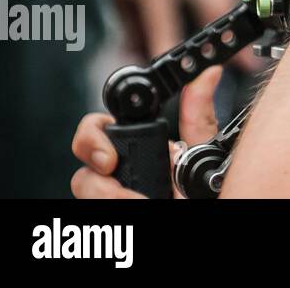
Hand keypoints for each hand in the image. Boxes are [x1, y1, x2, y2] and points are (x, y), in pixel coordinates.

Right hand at [70, 67, 221, 197]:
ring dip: (103, 192)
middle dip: (89, 155)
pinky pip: (88, 210)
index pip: (102, 127)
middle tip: (110, 167)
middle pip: (82, 154)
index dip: (96, 131)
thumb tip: (208, 74)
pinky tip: (135, 205)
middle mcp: (121, 170)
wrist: (205, 217)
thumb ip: (199, 117)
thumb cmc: (201, 193)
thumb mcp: (201, 155)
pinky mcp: (106, 211)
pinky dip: (110, 206)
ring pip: (81, 183)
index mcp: (142, 148)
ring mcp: (110, 193)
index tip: (110, 151)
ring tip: (135, 199)